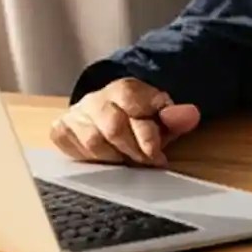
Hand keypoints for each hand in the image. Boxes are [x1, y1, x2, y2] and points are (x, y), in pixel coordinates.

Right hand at [50, 78, 199, 165]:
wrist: (106, 114)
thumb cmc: (136, 120)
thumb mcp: (161, 118)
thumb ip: (175, 117)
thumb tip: (190, 115)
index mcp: (124, 89)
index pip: (134, 104)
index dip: (148, 134)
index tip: (158, 156)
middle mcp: (97, 99)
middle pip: (114, 127)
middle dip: (134, 151)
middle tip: (145, 162)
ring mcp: (77, 114)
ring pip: (93, 142)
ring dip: (114, 159)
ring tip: (126, 162)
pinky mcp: (60, 128)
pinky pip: (71, 148)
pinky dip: (89, 159)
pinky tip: (102, 160)